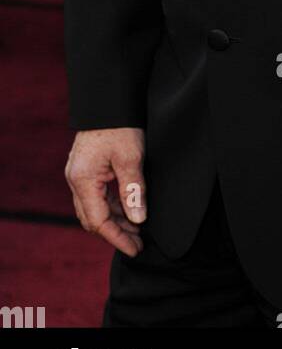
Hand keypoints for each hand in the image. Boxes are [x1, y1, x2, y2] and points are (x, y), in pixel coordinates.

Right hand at [65, 127, 146, 256]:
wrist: (109, 100)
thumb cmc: (120, 126)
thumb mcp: (131, 158)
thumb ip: (133, 191)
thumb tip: (139, 220)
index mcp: (83, 180)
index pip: (98, 221)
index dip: (117, 238)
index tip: (136, 249)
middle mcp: (76, 180)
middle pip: (93, 218)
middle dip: (116, 232)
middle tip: (139, 242)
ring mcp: (79, 174)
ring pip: (95, 208)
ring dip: (115, 219)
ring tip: (138, 227)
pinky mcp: (86, 168)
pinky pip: (97, 195)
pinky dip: (112, 205)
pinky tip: (129, 209)